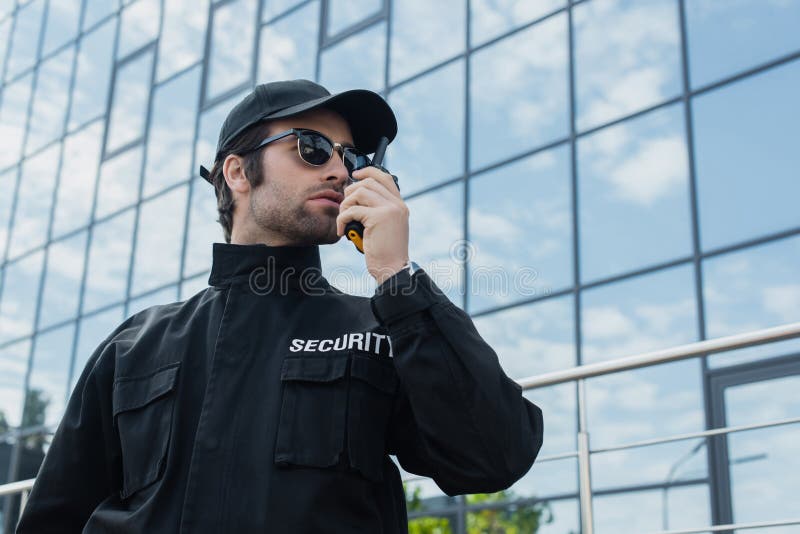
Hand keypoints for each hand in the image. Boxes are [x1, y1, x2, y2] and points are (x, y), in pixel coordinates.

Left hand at [336, 166, 409, 284]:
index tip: (355, 175)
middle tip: (345, 208)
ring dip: (345, 205)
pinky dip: (342, 219)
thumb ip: (378, 210)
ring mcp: (389, 210)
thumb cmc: (385, 252)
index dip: (368, 171)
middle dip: (351, 192)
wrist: (392, 268)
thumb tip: (357, 195)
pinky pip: (352, 210)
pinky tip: (342, 231)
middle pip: (368, 182)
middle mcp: (397, 205)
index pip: (385, 177)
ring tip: (344, 220)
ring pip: (359, 192)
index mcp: (400, 205)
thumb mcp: (386, 227)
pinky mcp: (378, 218)